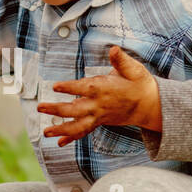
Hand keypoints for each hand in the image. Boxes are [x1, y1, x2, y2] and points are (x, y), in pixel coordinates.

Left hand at [36, 45, 161, 145]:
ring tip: (45, 132)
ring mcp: (99, 116)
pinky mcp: (99, 122)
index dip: (70, 87)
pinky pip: (84, 131)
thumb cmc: (140, 84)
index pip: (84, 88)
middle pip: (75, 110)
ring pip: (78, 126)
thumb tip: (114, 49)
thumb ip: (121, 60)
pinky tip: (59, 142)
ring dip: (61, 129)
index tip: (56, 86)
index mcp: (105, 89)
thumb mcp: (134, 69)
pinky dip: (72, 137)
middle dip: (57, 109)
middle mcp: (99, 105)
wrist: (151, 106)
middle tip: (40, 107)